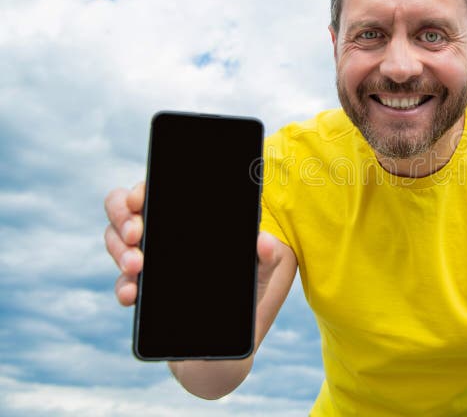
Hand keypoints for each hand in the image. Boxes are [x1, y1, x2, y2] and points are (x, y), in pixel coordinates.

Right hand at [103, 183, 283, 306]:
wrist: (226, 356)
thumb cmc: (251, 306)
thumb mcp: (267, 280)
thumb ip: (270, 260)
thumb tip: (265, 241)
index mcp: (196, 224)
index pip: (162, 192)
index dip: (144, 189)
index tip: (142, 198)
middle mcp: (169, 237)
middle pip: (127, 208)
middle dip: (123, 215)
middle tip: (136, 234)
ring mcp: (151, 262)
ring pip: (117, 239)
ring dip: (118, 248)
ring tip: (135, 266)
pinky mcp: (141, 291)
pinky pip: (121, 280)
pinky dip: (121, 286)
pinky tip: (130, 294)